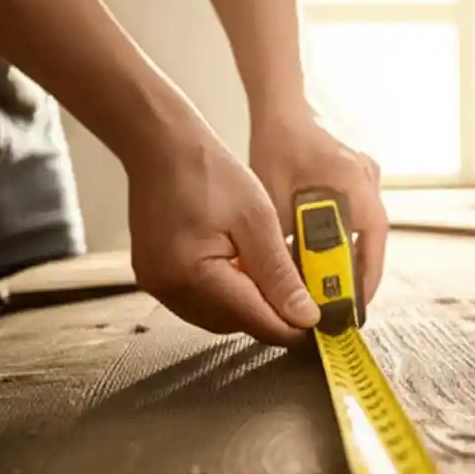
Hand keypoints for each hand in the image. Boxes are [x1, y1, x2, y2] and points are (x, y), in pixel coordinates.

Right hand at [124, 108, 319, 345]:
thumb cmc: (207, 171)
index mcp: (194, 274)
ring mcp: (157, 286)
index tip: (319, 322)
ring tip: (271, 277)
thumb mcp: (257, 220)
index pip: (256, 321)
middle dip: (271, 315)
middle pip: (236, 325)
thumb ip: (280, 273)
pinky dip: (225, 295)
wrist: (162, 146)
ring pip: (218, 318)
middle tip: (302, 297)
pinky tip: (241, 271)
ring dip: (248, 307)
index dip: (292, 327)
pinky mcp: (155, 279)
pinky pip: (198, 303)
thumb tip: (304, 316)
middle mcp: (170, 288)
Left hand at [249, 107, 388, 306]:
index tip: (350, 312)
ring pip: (362, 230)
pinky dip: (342, 234)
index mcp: (358, 191)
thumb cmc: (279, 154)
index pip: (370, 252)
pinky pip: (356, 214)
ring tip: (327, 281)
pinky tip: (321, 247)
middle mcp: (371, 184)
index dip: (362, 286)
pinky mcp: (357, 176)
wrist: (279, 113)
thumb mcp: (279, 210)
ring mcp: (367, 178)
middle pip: (370, 244)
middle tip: (335, 303)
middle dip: (352, 274)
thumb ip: (291, 250)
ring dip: (346, 254)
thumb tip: (294, 291)